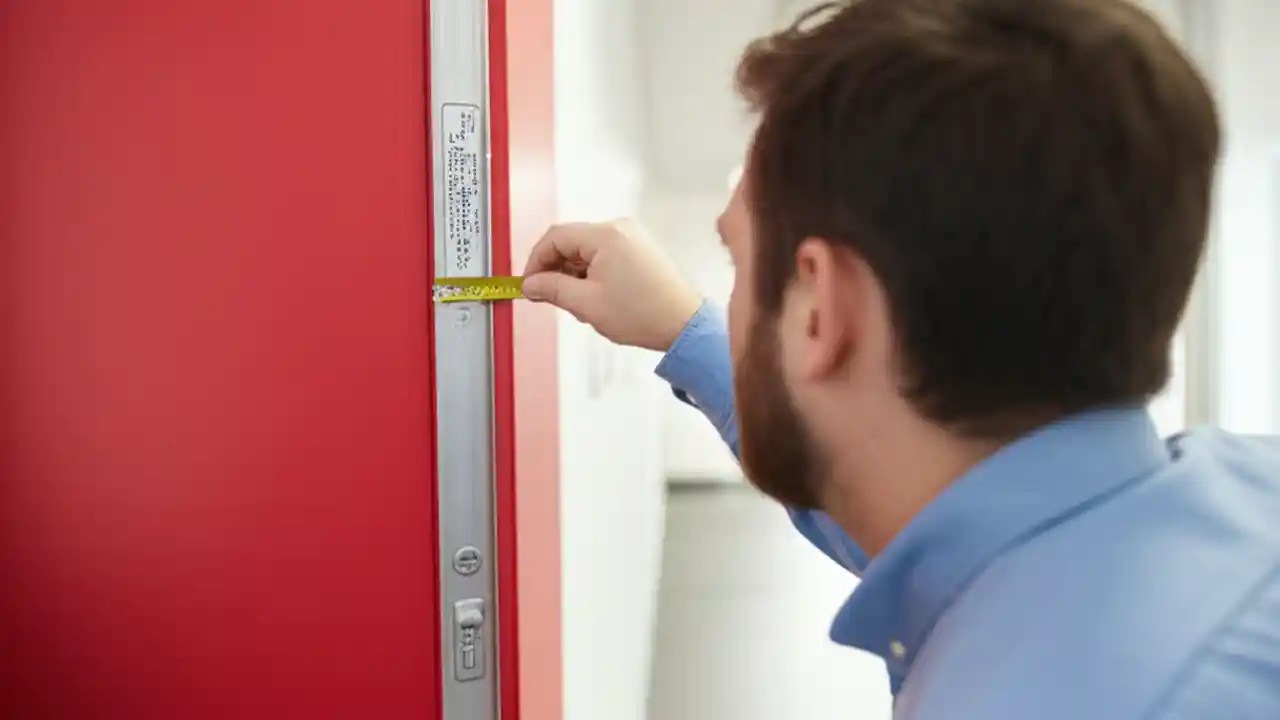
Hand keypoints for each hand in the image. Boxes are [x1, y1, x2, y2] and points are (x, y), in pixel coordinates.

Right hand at [522, 220, 702, 351]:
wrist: (685, 324)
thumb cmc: (642, 314)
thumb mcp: (587, 304)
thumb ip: (552, 289)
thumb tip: (530, 284)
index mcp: (606, 235)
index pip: (555, 237)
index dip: (535, 260)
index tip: (528, 285)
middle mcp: (620, 229)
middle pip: (571, 241)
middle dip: (555, 269)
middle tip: (548, 297)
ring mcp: (633, 238)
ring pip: (587, 250)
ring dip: (574, 273)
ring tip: (578, 303)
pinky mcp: (641, 251)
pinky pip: (605, 256)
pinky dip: (592, 273)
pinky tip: (595, 298)